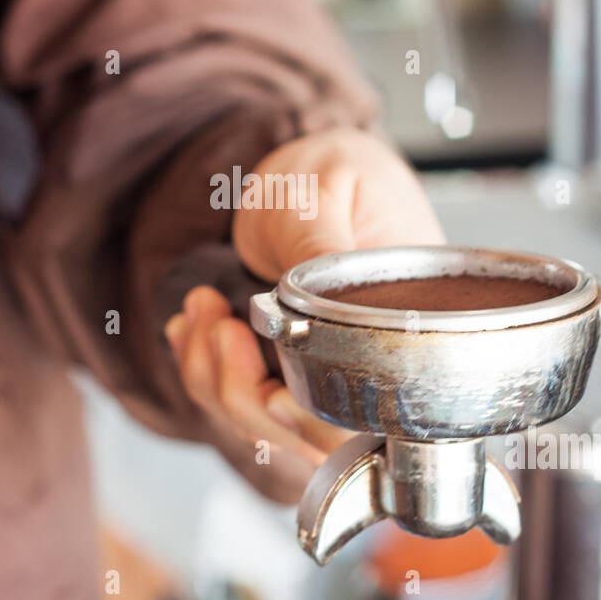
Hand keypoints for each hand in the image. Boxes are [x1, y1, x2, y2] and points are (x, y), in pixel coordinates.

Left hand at [164, 127, 444, 501]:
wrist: (310, 164)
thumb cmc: (333, 169)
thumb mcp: (325, 192)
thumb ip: (319, 249)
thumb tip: (315, 307)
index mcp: (409, 321)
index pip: (373, 413)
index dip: (315, 420)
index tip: (269, 392)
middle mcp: (375, 360)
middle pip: (310, 434)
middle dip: (243, 391)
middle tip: (217, 322)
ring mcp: (329, 370)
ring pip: (265, 424)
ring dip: (211, 375)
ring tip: (200, 305)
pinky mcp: (288, 369)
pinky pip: (237, 398)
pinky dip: (201, 370)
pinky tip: (191, 327)